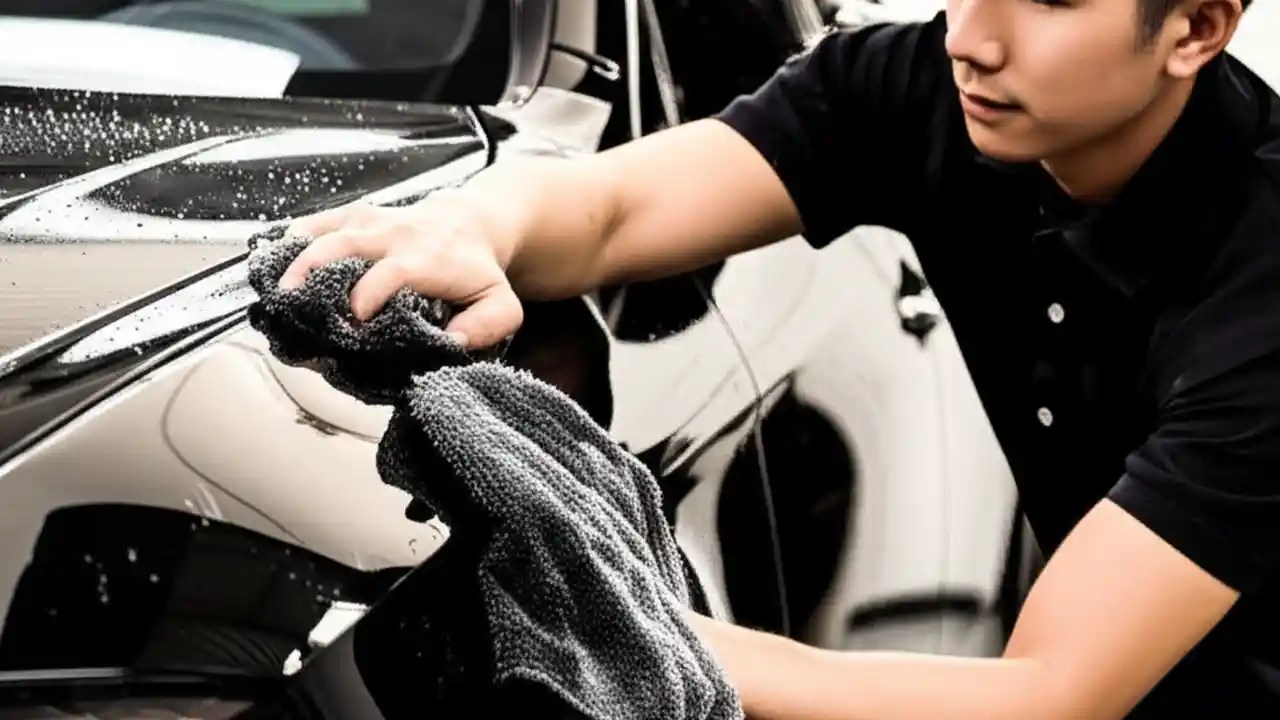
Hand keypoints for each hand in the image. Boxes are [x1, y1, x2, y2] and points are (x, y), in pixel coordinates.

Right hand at [277, 195, 523, 349]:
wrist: (471, 221)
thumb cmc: (478, 270)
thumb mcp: (499, 303)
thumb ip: (487, 325)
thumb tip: (456, 342)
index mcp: (427, 258)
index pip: (391, 273)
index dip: (368, 298)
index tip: (352, 326)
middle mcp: (395, 235)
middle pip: (348, 245)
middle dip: (316, 272)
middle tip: (293, 305)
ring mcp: (371, 221)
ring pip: (328, 231)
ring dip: (297, 257)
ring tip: (274, 287)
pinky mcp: (353, 214)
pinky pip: (318, 221)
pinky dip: (292, 239)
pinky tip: (271, 260)